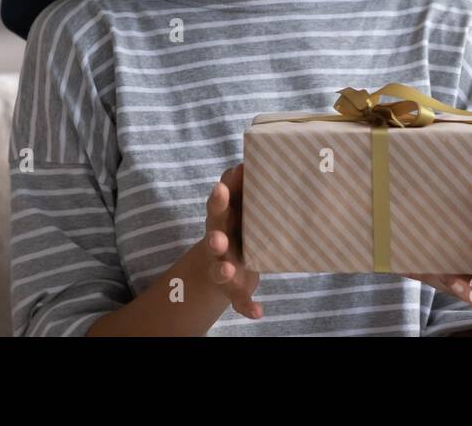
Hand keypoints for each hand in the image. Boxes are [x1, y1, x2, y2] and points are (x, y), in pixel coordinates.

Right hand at [204, 164, 262, 319]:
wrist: (227, 265)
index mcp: (222, 221)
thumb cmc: (239, 227)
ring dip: (223, 270)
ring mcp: (224, 267)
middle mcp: (219, 244)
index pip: (217, 207)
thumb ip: (239, 186)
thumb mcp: (239, 207)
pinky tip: (257, 311)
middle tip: (216, 239)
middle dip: (215, 239)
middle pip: (214, 238)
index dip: (219, 200)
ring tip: (228, 270)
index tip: (221, 188)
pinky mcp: (234, 289)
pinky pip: (239, 300)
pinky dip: (247, 306)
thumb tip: (244, 161)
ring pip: (220, 269)